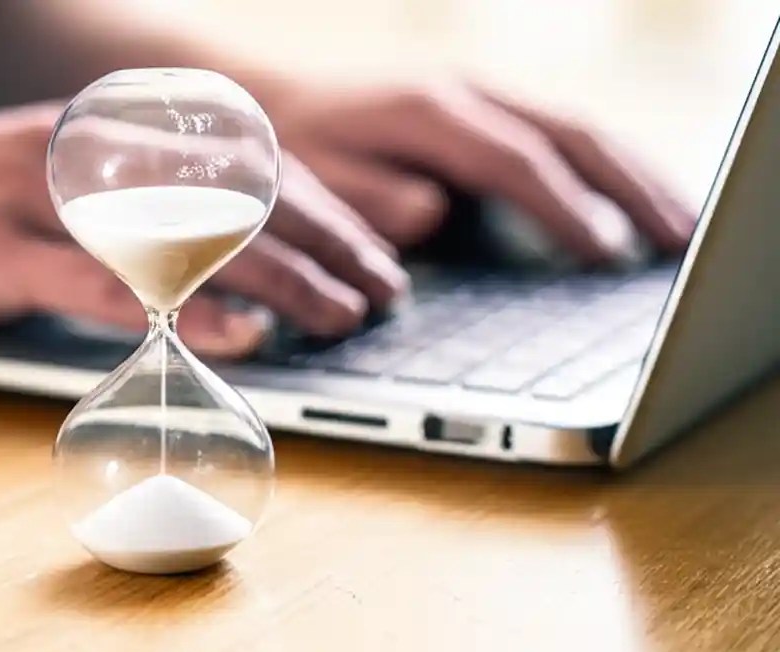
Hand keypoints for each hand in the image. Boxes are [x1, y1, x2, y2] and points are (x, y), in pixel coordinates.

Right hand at [0, 105, 411, 356]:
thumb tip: (197, 267)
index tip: (370, 252)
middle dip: (321, 240)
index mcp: (85, 132)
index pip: (229, 158)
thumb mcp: (22, 200)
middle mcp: (68, 148)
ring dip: (274, 274)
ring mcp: (26, 195)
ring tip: (340, 317)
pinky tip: (236, 333)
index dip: (315, 205)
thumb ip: (102, 219)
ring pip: (179, 228)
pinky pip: (100, 281)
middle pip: (226, 186)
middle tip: (381, 293)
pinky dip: (177, 308)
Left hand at [269, 81, 696, 260]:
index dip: (566, 207)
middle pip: (571, 135)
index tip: (607, 251)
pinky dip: (610, 166)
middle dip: (631, 188)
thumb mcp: (314, 180)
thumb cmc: (294, 150)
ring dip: (636, 175)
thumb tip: (432, 213)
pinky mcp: (488, 108)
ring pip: (580, 128)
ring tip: (684, 226)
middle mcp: (467, 94)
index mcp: (428, 113)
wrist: (272, 96)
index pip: (516, 161)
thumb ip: (369, 199)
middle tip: (681, 241)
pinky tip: (636, 199)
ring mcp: (484, 96)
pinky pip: (564, 132)